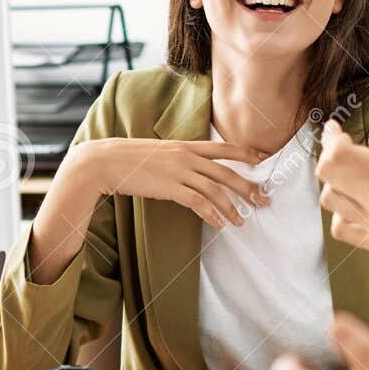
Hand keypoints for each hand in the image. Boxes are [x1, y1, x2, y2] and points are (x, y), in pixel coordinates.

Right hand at [67, 136, 270, 228]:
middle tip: (263, 200)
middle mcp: (187, 156)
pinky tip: (219, 224)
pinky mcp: (170, 187)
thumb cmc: (127, 159)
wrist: (105, 161)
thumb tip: (189, 169)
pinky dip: (211, 214)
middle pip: (227, 172)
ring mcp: (179, 171)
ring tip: (241, 221)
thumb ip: (177, 158)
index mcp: (186, 146)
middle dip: (248, 187)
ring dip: (231, 208)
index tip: (262, 160)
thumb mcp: (158, 152)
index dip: (246, 153)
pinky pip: (198, 202)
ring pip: (215, 190)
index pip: (224, 148)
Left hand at [316, 101, 368, 320]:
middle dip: (331, 154)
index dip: (332, 138)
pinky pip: (341, 227)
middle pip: (328, 174)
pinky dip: (340, 211)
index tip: (337, 128)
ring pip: (330, 200)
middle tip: (343, 143)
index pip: (337, 155)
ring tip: (353, 169)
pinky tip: (358, 202)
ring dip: (336, 180)